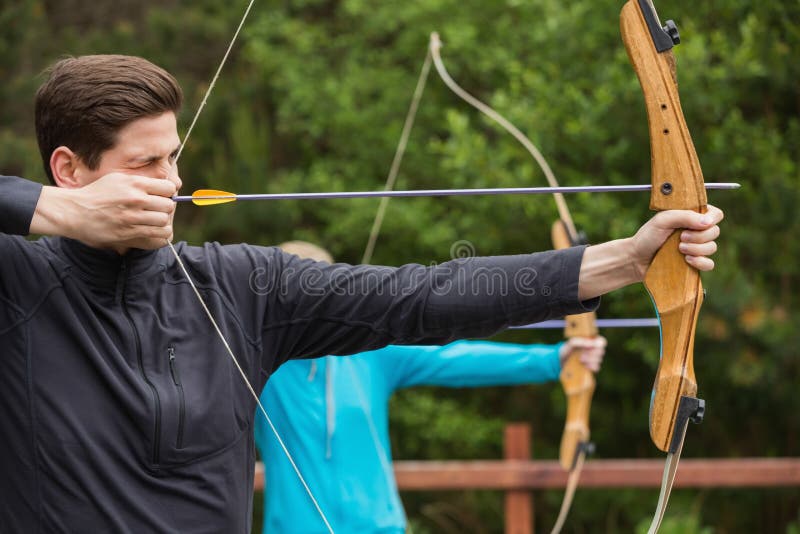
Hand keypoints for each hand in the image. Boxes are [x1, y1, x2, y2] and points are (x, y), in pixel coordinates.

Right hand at [35, 172, 177, 250]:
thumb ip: (140, 183)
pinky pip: (157, 235)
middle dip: (165, 208)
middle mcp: (135, 198)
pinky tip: (153, 231)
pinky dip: (159, 234)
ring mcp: (132, 217)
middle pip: (169, 205)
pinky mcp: (129, 232)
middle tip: (157, 210)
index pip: (169, 187)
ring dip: (161, 222)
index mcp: (134, 183)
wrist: (74, 211)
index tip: (162, 196)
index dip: (168, 193)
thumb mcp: (118, 179)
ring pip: (164, 221)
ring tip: (154, 221)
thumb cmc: (97, 194)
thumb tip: (166, 187)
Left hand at [559, 336, 606, 371]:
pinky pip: (597, 367)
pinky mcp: (591, 368)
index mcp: (590, 341)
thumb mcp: (571, 343)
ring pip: (599, 360)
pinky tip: (584, 366)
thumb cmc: (566, 349)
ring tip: (580, 360)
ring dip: (589, 360)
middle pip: (601, 351)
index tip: (591, 347)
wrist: (560, 362)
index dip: (599, 345)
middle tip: (582, 355)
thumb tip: (594, 343)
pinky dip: (590, 367)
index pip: (602, 341)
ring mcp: (593, 359)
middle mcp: (593, 350)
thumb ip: (581, 341)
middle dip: (591, 354)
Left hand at [628, 205, 723, 279]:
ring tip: (679, 249)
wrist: (637, 259)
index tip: (699, 224)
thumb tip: (708, 222)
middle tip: (680, 238)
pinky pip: (709, 264)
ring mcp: (696, 248)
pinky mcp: (694, 263)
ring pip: (712, 247)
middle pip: (715, 232)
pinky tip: (687, 260)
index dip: (712, 218)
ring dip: (696, 249)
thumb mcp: (663, 221)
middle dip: (699, 236)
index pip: (715, 214)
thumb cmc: (647, 236)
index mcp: (691, 217)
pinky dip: (701, 262)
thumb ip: (684, 216)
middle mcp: (696, 231)